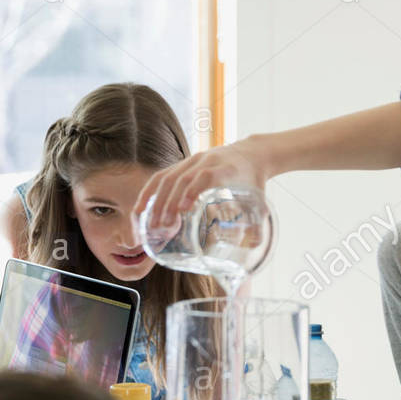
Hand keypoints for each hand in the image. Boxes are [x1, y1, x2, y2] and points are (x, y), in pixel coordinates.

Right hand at [134, 136, 269, 226]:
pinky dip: (149, 193)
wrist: (250, 154)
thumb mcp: (260, 199)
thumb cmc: (253, 180)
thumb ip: (257, 223)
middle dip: (168, 203)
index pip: (205, 176)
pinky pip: (161, 177)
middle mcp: (205, 162)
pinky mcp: (183, 164)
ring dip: (155, 201)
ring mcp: (192, 161)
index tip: (183, 210)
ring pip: (168, 178)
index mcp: (225, 168)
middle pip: (181, 179)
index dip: (192, 191)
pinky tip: (140, 210)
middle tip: (161, 228)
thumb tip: (252, 246)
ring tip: (149, 225)